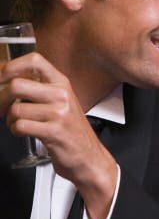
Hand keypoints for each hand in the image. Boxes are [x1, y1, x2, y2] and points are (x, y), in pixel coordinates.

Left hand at [0, 52, 116, 218]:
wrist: (89, 157)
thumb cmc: (71, 131)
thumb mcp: (60, 103)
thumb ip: (38, 88)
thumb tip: (6, 76)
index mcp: (62, 84)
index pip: (35, 61)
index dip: (11, 66)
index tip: (1, 76)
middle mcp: (61, 95)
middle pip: (17, 85)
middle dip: (1, 98)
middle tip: (2, 107)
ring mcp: (59, 113)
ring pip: (16, 109)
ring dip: (11, 120)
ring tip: (21, 124)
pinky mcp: (54, 131)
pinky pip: (20, 125)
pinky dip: (16, 131)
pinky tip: (25, 133)